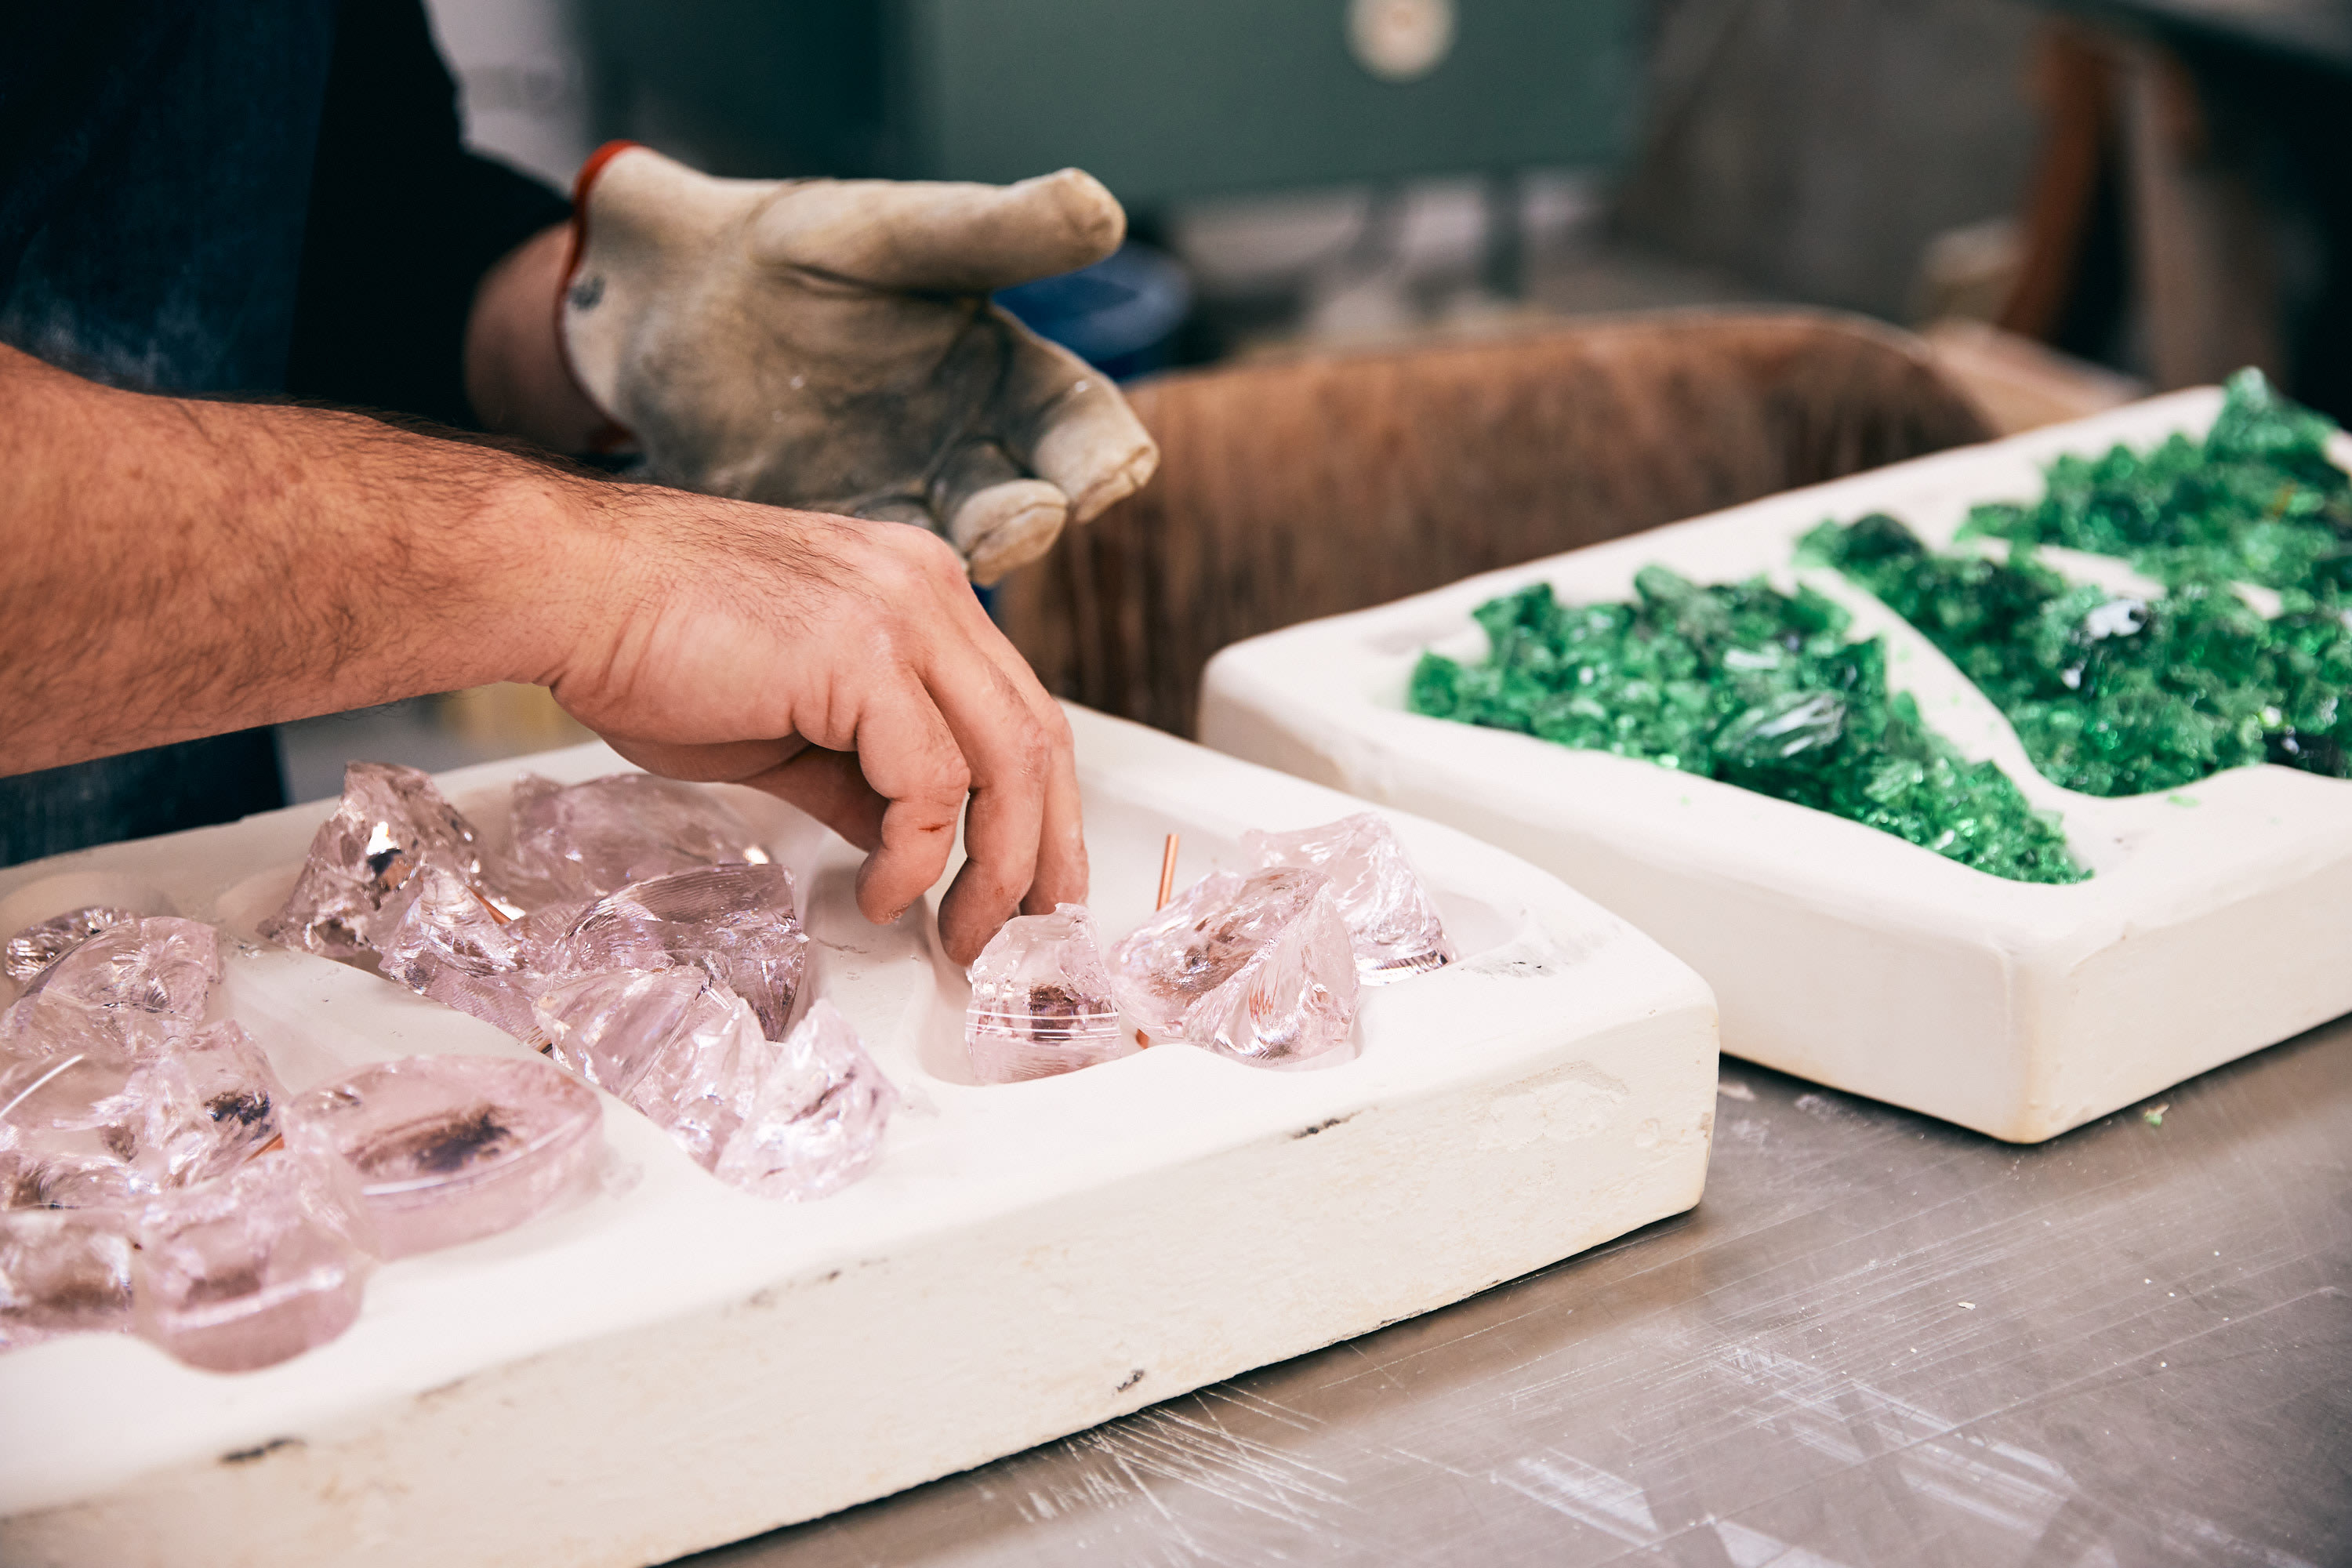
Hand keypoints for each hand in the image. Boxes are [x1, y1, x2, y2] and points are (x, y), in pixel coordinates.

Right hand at [545, 482, 1083, 963]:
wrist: (565, 589)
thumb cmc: (649, 646)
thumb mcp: (788, 727)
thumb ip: (862, 777)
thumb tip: (909, 847)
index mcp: (918, 592)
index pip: (1019, 710)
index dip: (1040, 810)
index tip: (1031, 889)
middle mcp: (928, 589)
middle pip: (1038, 737)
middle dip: (1045, 852)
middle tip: (1031, 933)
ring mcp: (902, 612)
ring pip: (1008, 759)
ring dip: (996, 869)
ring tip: (963, 933)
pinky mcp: (863, 652)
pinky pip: (931, 780)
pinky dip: (917, 855)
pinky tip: (882, 892)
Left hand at [561, 145, 1159, 584]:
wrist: (669, 304)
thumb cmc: (793, 250)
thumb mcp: (892, 233)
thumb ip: (994, 231)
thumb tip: (1101, 208)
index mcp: (1011, 378)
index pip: (1086, 427)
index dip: (1107, 456)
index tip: (1109, 479)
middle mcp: (975, 455)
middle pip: (1036, 507)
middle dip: (1036, 521)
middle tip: (1027, 521)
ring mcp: (907, 508)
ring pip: (958, 560)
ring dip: (966, 569)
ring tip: (970, 556)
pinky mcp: (836, 551)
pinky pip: (872, 591)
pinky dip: (879, 596)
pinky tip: (873, 586)